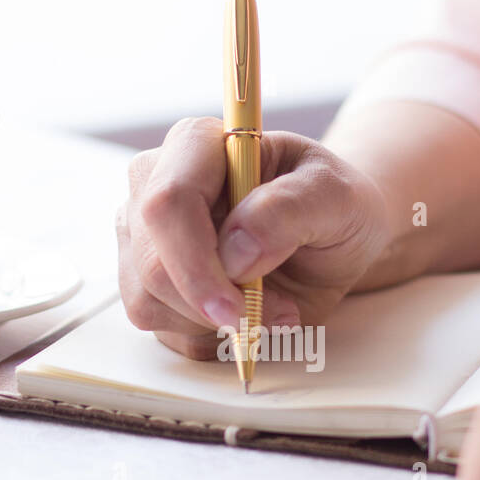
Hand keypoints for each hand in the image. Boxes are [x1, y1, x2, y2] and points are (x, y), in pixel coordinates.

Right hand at [115, 116, 389, 357]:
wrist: (330, 241)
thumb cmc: (332, 206)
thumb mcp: (337, 197)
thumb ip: (291, 208)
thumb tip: (236, 247)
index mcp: (197, 145)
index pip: (168, 202)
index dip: (197, 262)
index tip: (239, 306)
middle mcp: (155, 183)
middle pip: (152, 261)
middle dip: (214, 304)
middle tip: (276, 311)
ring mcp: (143, 234)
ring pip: (148, 299)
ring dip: (213, 322)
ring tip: (269, 305)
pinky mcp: (144, 279)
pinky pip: (158, 325)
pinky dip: (206, 335)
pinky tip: (242, 313)